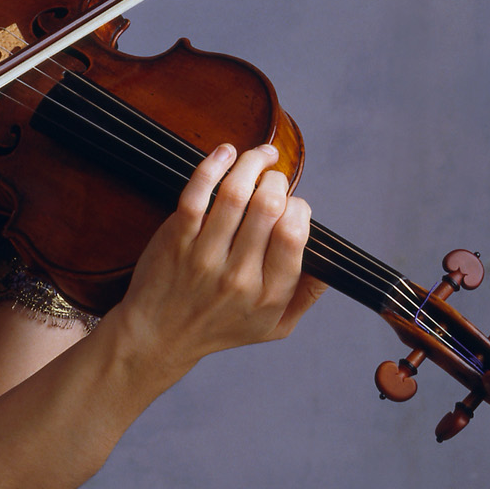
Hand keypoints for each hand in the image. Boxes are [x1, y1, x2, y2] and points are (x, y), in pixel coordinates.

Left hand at [112, 143, 325, 374]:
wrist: (158, 336)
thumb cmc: (219, 327)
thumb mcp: (275, 327)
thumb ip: (306, 295)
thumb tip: (330, 263)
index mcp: (269, 294)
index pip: (294, 234)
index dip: (298, 207)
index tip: (293, 202)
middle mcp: (238, 275)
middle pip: (268, 208)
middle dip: (278, 180)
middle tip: (275, 176)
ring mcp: (204, 255)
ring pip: (235, 194)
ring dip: (251, 164)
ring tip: (260, 155)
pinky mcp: (176, 239)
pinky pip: (197, 194)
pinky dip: (213, 166)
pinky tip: (225, 153)